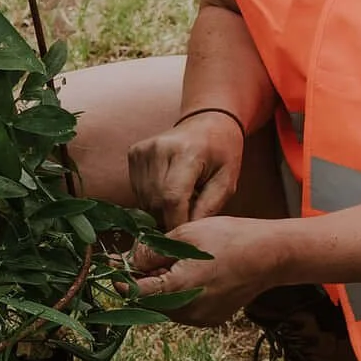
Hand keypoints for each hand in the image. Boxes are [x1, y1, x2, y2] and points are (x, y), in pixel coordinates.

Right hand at [128, 112, 244, 229]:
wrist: (207, 122)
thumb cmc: (222, 153)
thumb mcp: (226, 182)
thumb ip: (208, 209)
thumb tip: (186, 234)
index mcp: (186, 152)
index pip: (172, 198)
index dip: (177, 223)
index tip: (187, 238)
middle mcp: (158, 148)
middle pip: (155, 202)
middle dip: (170, 218)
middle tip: (188, 218)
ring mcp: (142, 149)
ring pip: (144, 200)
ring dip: (160, 210)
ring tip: (181, 202)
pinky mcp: (134, 153)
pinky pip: (138, 191)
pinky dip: (152, 199)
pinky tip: (169, 191)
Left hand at [130, 216, 288, 325]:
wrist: (271, 255)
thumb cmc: (230, 237)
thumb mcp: (185, 235)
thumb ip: (152, 251)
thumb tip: (130, 260)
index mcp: (179, 289)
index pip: (136, 293)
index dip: (121, 280)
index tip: (111, 267)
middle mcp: (189, 312)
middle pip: (149, 303)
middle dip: (141, 282)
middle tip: (141, 258)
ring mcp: (202, 319)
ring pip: (166, 307)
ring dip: (159, 288)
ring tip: (169, 262)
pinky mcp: (213, 319)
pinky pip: (184, 310)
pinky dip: (178, 294)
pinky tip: (187, 273)